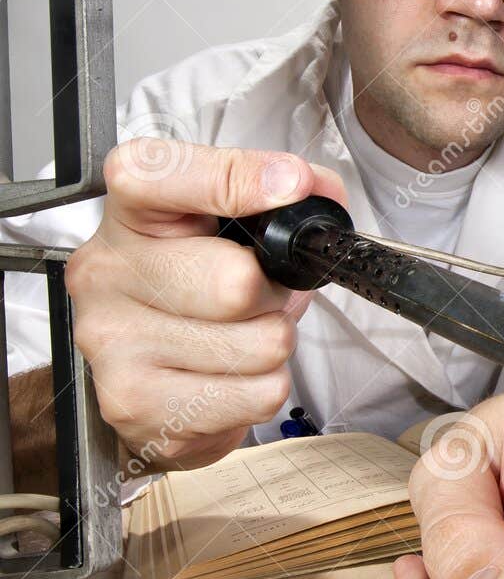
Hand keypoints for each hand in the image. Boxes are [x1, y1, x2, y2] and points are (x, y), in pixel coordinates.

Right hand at [66, 139, 346, 470]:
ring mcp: (113, 341)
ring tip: (241, 340)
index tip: (291, 184)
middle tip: (260, 297)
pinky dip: (263, 391)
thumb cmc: (197, 291)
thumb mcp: (232, 230)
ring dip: (274, 346)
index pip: (161, 175)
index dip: (234, 177)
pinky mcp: (134, 403)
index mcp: (130, 212)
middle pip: (237, 282)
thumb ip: (280, 198)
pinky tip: (227, 380)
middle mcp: (107, 271)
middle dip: (275, 294)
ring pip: (261, 346)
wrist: (152, 381)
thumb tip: (321, 193)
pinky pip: (258, 395)